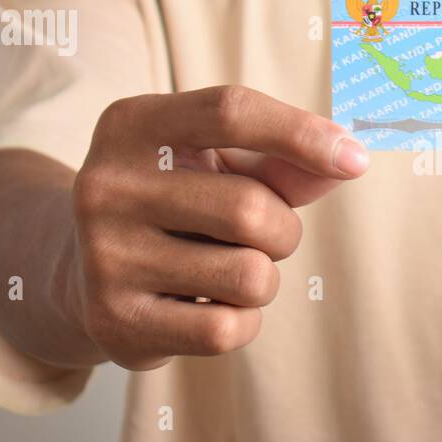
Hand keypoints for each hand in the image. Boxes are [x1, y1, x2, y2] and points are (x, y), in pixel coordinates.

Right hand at [71, 85, 367, 369]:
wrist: (85, 273)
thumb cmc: (180, 203)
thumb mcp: (220, 166)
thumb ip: (283, 161)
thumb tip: (346, 163)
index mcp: (133, 125)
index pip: (229, 111)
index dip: (301, 133)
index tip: (356, 160)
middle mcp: (106, 185)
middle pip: (250, 207)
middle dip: (282, 231)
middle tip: (260, 238)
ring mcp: (105, 256)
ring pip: (249, 276)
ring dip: (263, 280)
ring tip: (225, 271)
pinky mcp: (116, 321)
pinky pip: (227, 330)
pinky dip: (242, 322)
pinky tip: (206, 306)